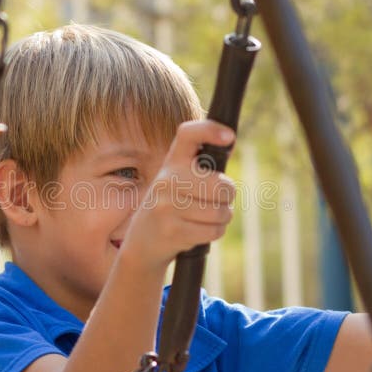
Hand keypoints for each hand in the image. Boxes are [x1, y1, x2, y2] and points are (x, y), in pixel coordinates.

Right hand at [121, 120, 236, 269]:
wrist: (142, 241)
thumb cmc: (172, 204)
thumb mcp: (179, 178)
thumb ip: (202, 164)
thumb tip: (229, 139)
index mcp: (171, 161)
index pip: (188, 134)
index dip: (211, 130)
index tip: (230, 137)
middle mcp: (167, 180)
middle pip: (222, 186)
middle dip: (228, 196)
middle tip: (217, 200)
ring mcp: (167, 206)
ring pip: (221, 211)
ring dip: (223, 217)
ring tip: (207, 216)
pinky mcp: (173, 231)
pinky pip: (214, 230)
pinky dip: (215, 232)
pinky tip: (200, 230)